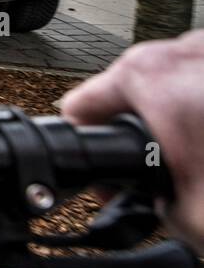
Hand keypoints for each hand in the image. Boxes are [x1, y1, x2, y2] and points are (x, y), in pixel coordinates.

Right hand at [60, 30, 203, 254]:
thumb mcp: (190, 217)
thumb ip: (148, 207)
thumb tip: (147, 206)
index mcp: (144, 77)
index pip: (75, 111)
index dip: (85, 158)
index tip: (109, 181)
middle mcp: (173, 50)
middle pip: (122, 98)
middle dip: (138, 140)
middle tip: (166, 179)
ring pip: (165, 85)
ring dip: (175, 122)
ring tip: (198, 160)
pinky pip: (195, 80)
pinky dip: (198, 108)